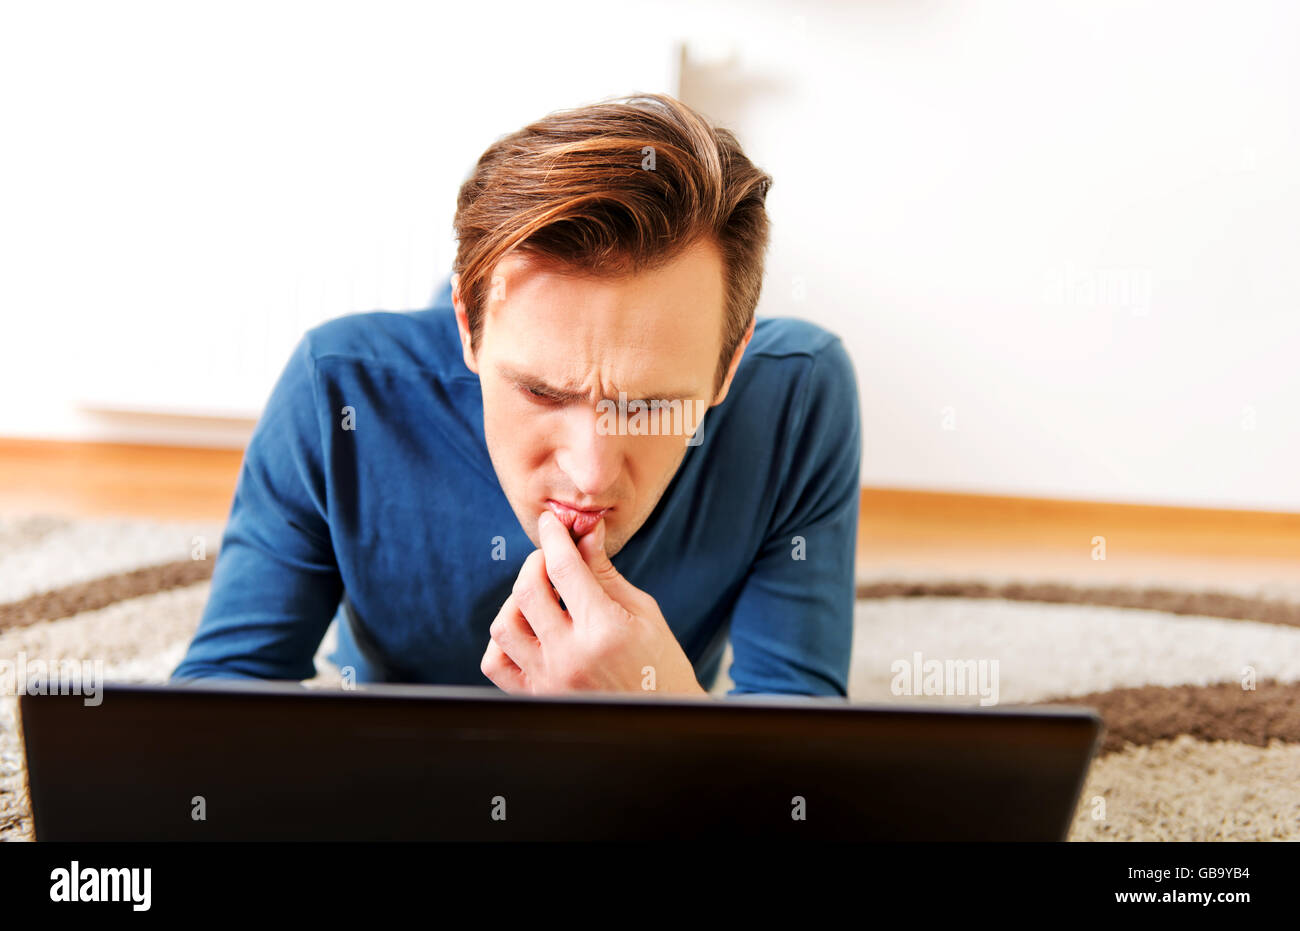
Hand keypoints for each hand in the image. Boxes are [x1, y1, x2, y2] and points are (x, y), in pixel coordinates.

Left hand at [480, 510, 706, 696]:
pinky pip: (496, 663)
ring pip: (504, 625)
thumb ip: (605, 571)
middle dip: (536, 562)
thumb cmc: (660, 663)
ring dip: (516, 600)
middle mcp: (570, 656)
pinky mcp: (537, 698)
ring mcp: (549, 681)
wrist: (660, 723)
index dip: (555, 537)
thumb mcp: (642, 610)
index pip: (565, 568)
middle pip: (528, 590)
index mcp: (604, 630)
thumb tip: (585, 531)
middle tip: (552, 559)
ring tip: (541, 598)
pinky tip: (527, 631)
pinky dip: (503, 640)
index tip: (552, 522)